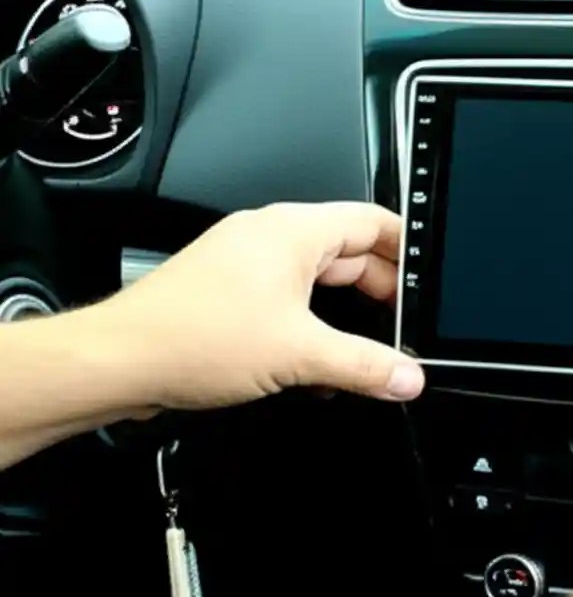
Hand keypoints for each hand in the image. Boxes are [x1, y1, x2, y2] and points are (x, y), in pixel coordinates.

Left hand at [96, 201, 424, 408]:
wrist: (119, 361)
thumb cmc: (188, 337)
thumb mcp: (298, 354)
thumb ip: (364, 365)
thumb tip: (406, 376)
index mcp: (291, 231)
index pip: (372, 221)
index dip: (407, 248)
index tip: (430, 278)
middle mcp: (269, 238)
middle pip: (348, 253)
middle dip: (380, 291)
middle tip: (406, 326)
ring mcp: (247, 264)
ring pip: (318, 282)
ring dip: (345, 317)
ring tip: (366, 353)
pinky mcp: (231, 293)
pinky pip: (289, 301)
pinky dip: (312, 329)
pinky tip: (319, 368)